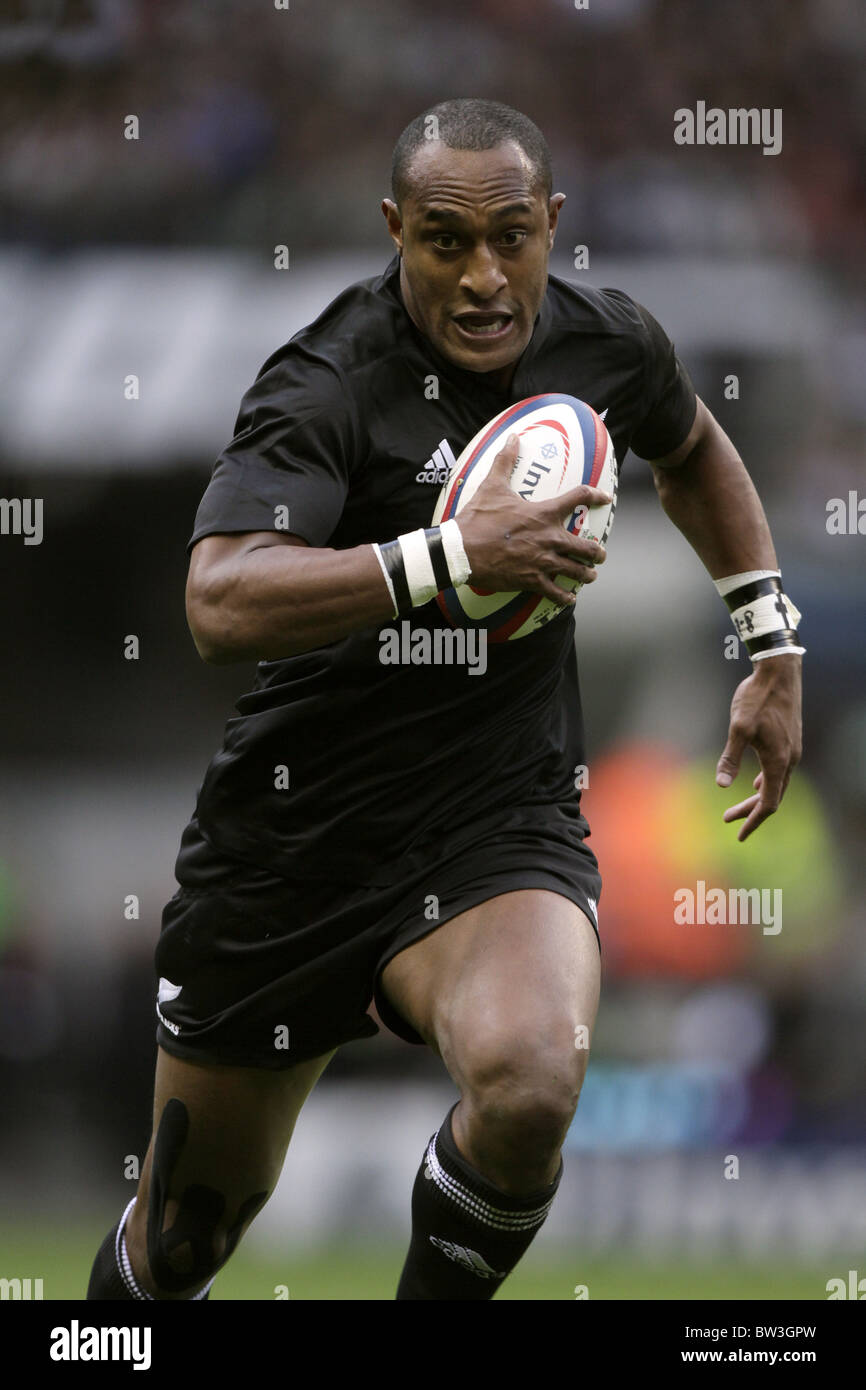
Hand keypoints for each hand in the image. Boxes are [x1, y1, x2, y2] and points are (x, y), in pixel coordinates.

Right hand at [458, 435, 611, 605]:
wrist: (462, 550)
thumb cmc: (477, 519)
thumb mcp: (492, 486)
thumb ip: (505, 461)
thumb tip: (513, 437)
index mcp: (544, 513)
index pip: (579, 498)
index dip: (596, 495)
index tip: (605, 498)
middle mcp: (550, 538)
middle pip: (586, 546)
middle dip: (596, 552)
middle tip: (599, 554)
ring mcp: (543, 562)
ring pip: (576, 571)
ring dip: (586, 574)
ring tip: (589, 576)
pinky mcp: (532, 581)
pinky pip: (556, 592)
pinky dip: (565, 596)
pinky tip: (569, 598)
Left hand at [716, 654, 801, 840]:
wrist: (778, 672)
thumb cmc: (756, 698)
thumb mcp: (738, 728)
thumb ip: (730, 758)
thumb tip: (721, 785)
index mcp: (778, 761)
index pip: (768, 803)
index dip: (753, 820)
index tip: (739, 835)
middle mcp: (789, 759)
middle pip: (772, 796)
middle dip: (750, 811)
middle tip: (727, 820)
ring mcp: (791, 749)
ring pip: (776, 782)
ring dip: (757, 796)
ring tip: (738, 805)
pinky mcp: (789, 739)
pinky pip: (779, 769)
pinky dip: (766, 781)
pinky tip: (755, 781)